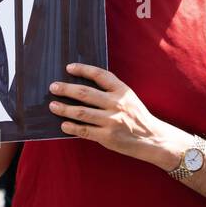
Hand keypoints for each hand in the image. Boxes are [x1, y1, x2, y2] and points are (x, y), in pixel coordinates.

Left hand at [48, 63, 171, 163]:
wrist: (152, 138)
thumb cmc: (137, 116)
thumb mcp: (129, 98)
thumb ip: (110, 91)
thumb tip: (81, 86)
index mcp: (122, 90)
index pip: (99, 75)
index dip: (83, 69)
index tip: (69, 67)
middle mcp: (116, 103)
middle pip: (85, 93)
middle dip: (66, 89)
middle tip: (53, 87)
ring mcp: (112, 120)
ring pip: (81, 112)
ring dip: (64, 108)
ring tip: (53, 106)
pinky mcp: (108, 137)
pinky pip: (84, 130)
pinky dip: (72, 127)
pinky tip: (64, 124)